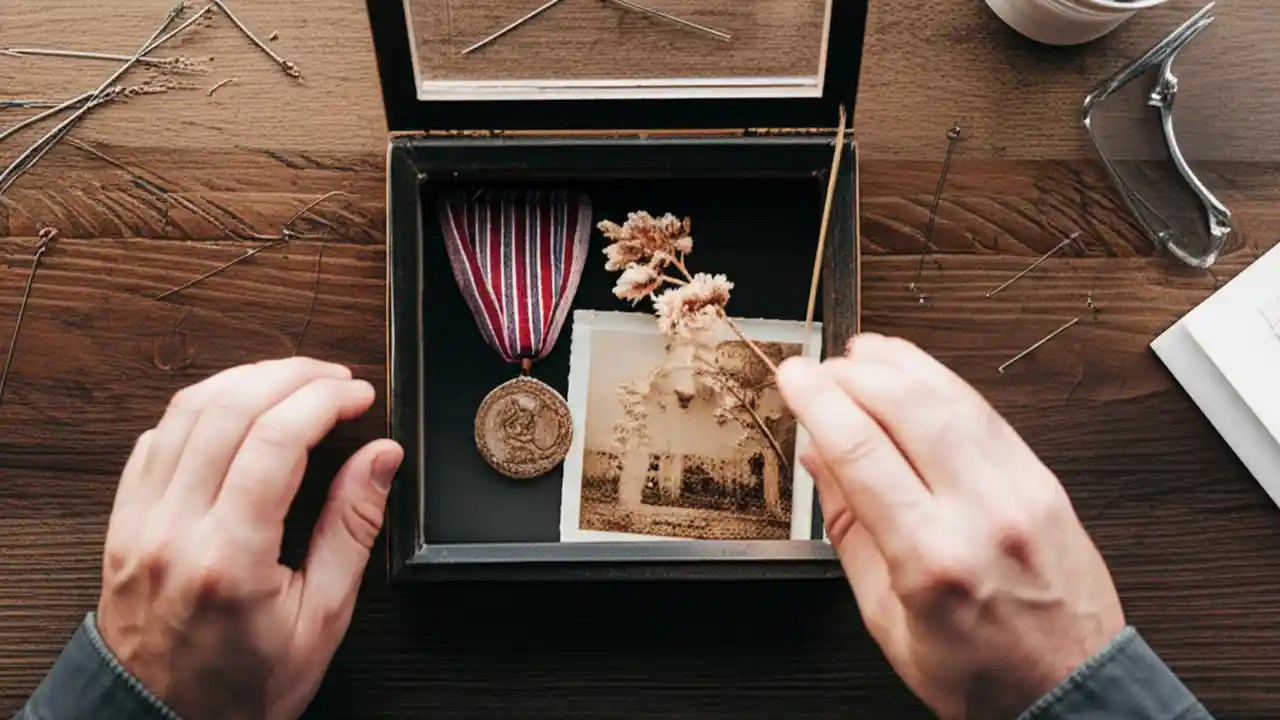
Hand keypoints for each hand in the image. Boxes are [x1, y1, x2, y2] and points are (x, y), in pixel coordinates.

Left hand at [97, 358, 402, 719]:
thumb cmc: (243, 684)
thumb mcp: (322, 619)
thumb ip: (351, 530)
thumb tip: (381, 457)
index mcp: (230, 558)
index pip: (275, 440)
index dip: (323, 400)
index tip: (358, 395)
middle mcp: (174, 529)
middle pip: (229, 408)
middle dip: (291, 376)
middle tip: (334, 379)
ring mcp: (140, 521)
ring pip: (186, 410)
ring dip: (245, 379)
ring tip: (292, 382)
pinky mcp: (123, 520)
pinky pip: (155, 438)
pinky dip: (201, 408)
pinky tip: (237, 413)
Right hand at [777, 335, 1123, 719]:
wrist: (1070, 688)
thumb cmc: (979, 671)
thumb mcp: (885, 617)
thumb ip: (849, 531)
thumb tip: (819, 459)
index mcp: (931, 559)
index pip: (861, 452)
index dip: (819, 402)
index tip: (794, 378)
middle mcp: (982, 515)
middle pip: (909, 409)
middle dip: (854, 373)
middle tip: (820, 365)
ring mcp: (1021, 492)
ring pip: (953, 399)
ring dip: (900, 365)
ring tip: (862, 353)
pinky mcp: (1044, 480)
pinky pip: (987, 413)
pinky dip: (943, 383)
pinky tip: (915, 374)